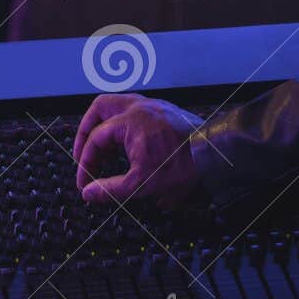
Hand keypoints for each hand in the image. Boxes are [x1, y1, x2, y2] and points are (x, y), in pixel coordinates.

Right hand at [73, 95, 203, 207]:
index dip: (85, 163)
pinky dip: (123, 124)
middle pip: (99, 108)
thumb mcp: (142, 183)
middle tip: (83, 152)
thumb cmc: (182, 164)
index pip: (95, 139)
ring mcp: (152, 105)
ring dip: (105, 124)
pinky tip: (128, 142)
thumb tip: (89, 193)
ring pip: (117, 104)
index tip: (85, 182)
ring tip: (103, 148)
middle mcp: (138, 106)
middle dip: (87, 130)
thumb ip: (111, 189)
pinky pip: (134, 109)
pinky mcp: (164, 110)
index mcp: (128, 120)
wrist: (214, 153)